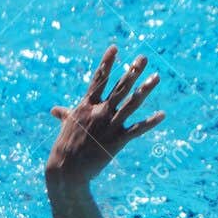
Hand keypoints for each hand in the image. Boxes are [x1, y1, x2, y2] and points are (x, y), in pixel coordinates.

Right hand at [46, 45, 163, 184]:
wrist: (66, 169)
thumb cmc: (64, 148)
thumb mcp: (66, 127)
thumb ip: (65, 115)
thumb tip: (55, 110)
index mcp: (86, 105)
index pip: (98, 79)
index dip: (107, 63)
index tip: (115, 47)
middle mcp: (99, 111)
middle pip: (119, 87)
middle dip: (132, 71)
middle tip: (144, 58)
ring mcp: (109, 125)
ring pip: (131, 103)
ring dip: (145, 89)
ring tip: (157, 77)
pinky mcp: (117, 141)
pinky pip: (137, 130)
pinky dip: (150, 122)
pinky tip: (162, 115)